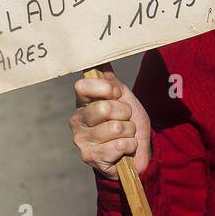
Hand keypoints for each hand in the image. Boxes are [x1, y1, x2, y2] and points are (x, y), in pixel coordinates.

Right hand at [70, 65, 151, 180]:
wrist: (137, 150)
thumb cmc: (127, 122)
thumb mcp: (122, 96)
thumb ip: (110, 79)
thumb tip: (101, 57)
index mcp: (82, 103)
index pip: (82, 87)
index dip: (106, 89)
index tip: (117, 95)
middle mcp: (77, 121)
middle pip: (103, 108)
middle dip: (124, 113)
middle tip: (125, 119)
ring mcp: (82, 141)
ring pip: (116, 127)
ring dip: (129, 131)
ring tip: (126, 135)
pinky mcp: (91, 158)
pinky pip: (120, 145)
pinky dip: (130, 145)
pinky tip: (124, 149)